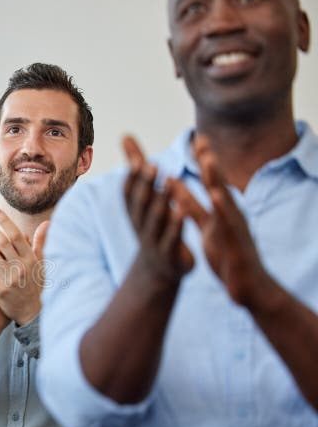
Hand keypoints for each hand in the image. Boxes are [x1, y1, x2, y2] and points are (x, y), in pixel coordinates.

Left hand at [0, 208, 46, 325]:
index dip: (4, 221)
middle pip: (2, 242)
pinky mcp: (0, 290)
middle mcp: (21, 266)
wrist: (33, 312)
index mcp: (30, 258)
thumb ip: (40, 242)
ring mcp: (10, 278)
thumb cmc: (36, 285)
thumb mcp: (41, 263)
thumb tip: (46, 223)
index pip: (16, 234)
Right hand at [123, 135, 193, 284]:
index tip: (140, 161)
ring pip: (155, 220)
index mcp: (135, 210)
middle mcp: (140, 224)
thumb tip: (125, 134)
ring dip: (160, 203)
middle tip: (152, 166)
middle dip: (146, 186)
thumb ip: (136, 166)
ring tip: (167, 186)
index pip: (129, 192)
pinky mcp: (169, 254)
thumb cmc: (152, 224)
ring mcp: (153, 240)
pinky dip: (176, 225)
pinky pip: (171, 238)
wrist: (159, 270)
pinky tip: (183, 211)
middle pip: (141, 204)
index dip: (133, 179)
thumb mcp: (142, 196)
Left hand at [169, 136, 272, 307]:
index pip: (210, 182)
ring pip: (224, 199)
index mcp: (222, 211)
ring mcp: (235, 228)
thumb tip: (176, 188)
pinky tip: (216, 196)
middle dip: (209, 161)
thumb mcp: (207, 227)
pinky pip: (228, 224)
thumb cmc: (228, 255)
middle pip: (218, 184)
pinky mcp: (236, 243)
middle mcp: (230, 215)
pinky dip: (222, 208)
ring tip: (207, 158)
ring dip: (216, 179)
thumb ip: (193, 208)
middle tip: (199, 138)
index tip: (194, 138)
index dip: (203, 162)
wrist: (250, 287)